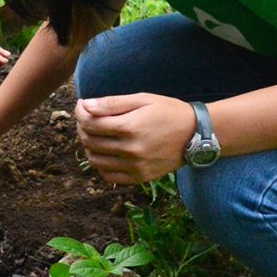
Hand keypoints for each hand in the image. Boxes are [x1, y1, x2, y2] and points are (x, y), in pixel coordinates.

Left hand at [74, 93, 196, 183]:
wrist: (196, 135)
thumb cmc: (168, 111)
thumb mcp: (142, 99)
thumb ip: (112, 103)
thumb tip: (85, 106)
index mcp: (130, 128)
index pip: (90, 123)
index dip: (80, 113)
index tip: (82, 105)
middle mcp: (131, 150)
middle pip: (90, 141)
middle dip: (82, 127)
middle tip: (87, 118)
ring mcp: (135, 167)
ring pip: (96, 160)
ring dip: (89, 146)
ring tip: (95, 134)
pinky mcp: (140, 177)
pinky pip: (109, 176)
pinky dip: (101, 164)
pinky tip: (106, 151)